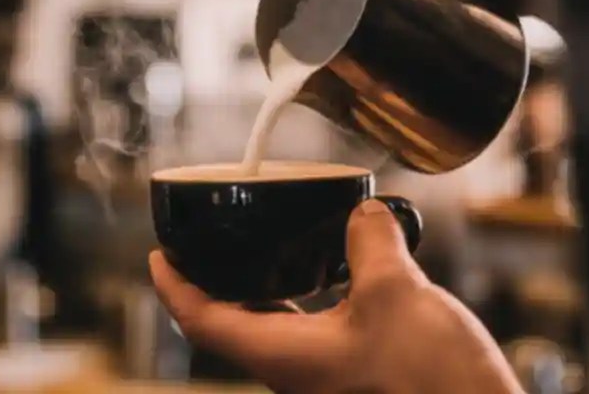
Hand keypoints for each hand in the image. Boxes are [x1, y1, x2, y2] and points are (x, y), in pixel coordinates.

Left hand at [150, 200, 522, 393]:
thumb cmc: (430, 381)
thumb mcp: (397, 293)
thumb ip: (371, 243)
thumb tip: (364, 211)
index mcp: (281, 356)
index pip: (203, 320)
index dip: (174, 287)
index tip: (158, 256)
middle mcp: (295, 373)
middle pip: (235, 324)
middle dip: (218, 282)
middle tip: (212, 242)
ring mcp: (326, 380)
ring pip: (278, 330)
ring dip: (267, 289)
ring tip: (270, 248)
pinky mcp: (358, 379)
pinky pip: (317, 335)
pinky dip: (312, 301)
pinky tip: (341, 275)